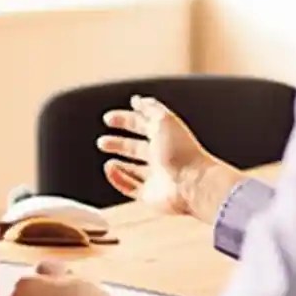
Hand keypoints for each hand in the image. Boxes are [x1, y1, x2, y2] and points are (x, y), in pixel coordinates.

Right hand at [100, 95, 240, 218]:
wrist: (193, 183)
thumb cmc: (181, 151)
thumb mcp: (164, 120)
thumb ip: (150, 108)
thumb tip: (136, 99)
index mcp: (165, 136)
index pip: (142, 125)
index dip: (125, 120)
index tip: (108, 119)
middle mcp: (161, 156)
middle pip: (136, 148)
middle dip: (118, 143)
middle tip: (102, 142)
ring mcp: (156, 177)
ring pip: (132, 170)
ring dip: (118, 165)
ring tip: (108, 161)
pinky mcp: (150, 195)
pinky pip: (130, 187)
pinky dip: (118, 179)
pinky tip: (110, 170)